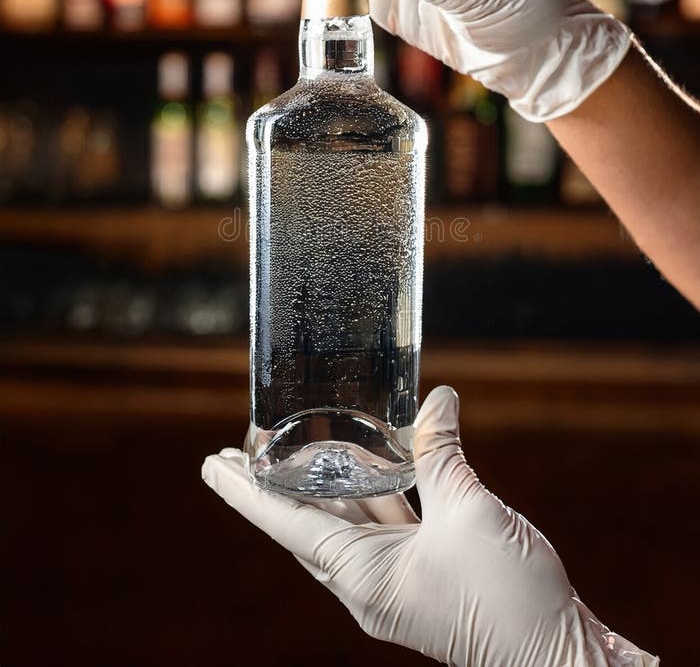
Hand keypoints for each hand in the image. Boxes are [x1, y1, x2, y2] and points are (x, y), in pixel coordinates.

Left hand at [202, 387, 656, 666]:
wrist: (563, 660)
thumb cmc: (509, 601)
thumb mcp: (469, 512)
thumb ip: (443, 452)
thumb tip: (438, 400)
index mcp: (363, 576)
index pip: (285, 523)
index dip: (245, 491)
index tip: (209, 465)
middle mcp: (369, 583)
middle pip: (307, 523)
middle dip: (275, 485)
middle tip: (242, 450)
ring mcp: (396, 582)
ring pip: (348, 524)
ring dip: (327, 488)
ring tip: (301, 451)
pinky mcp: (424, 576)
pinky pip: (387, 528)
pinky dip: (379, 494)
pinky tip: (378, 464)